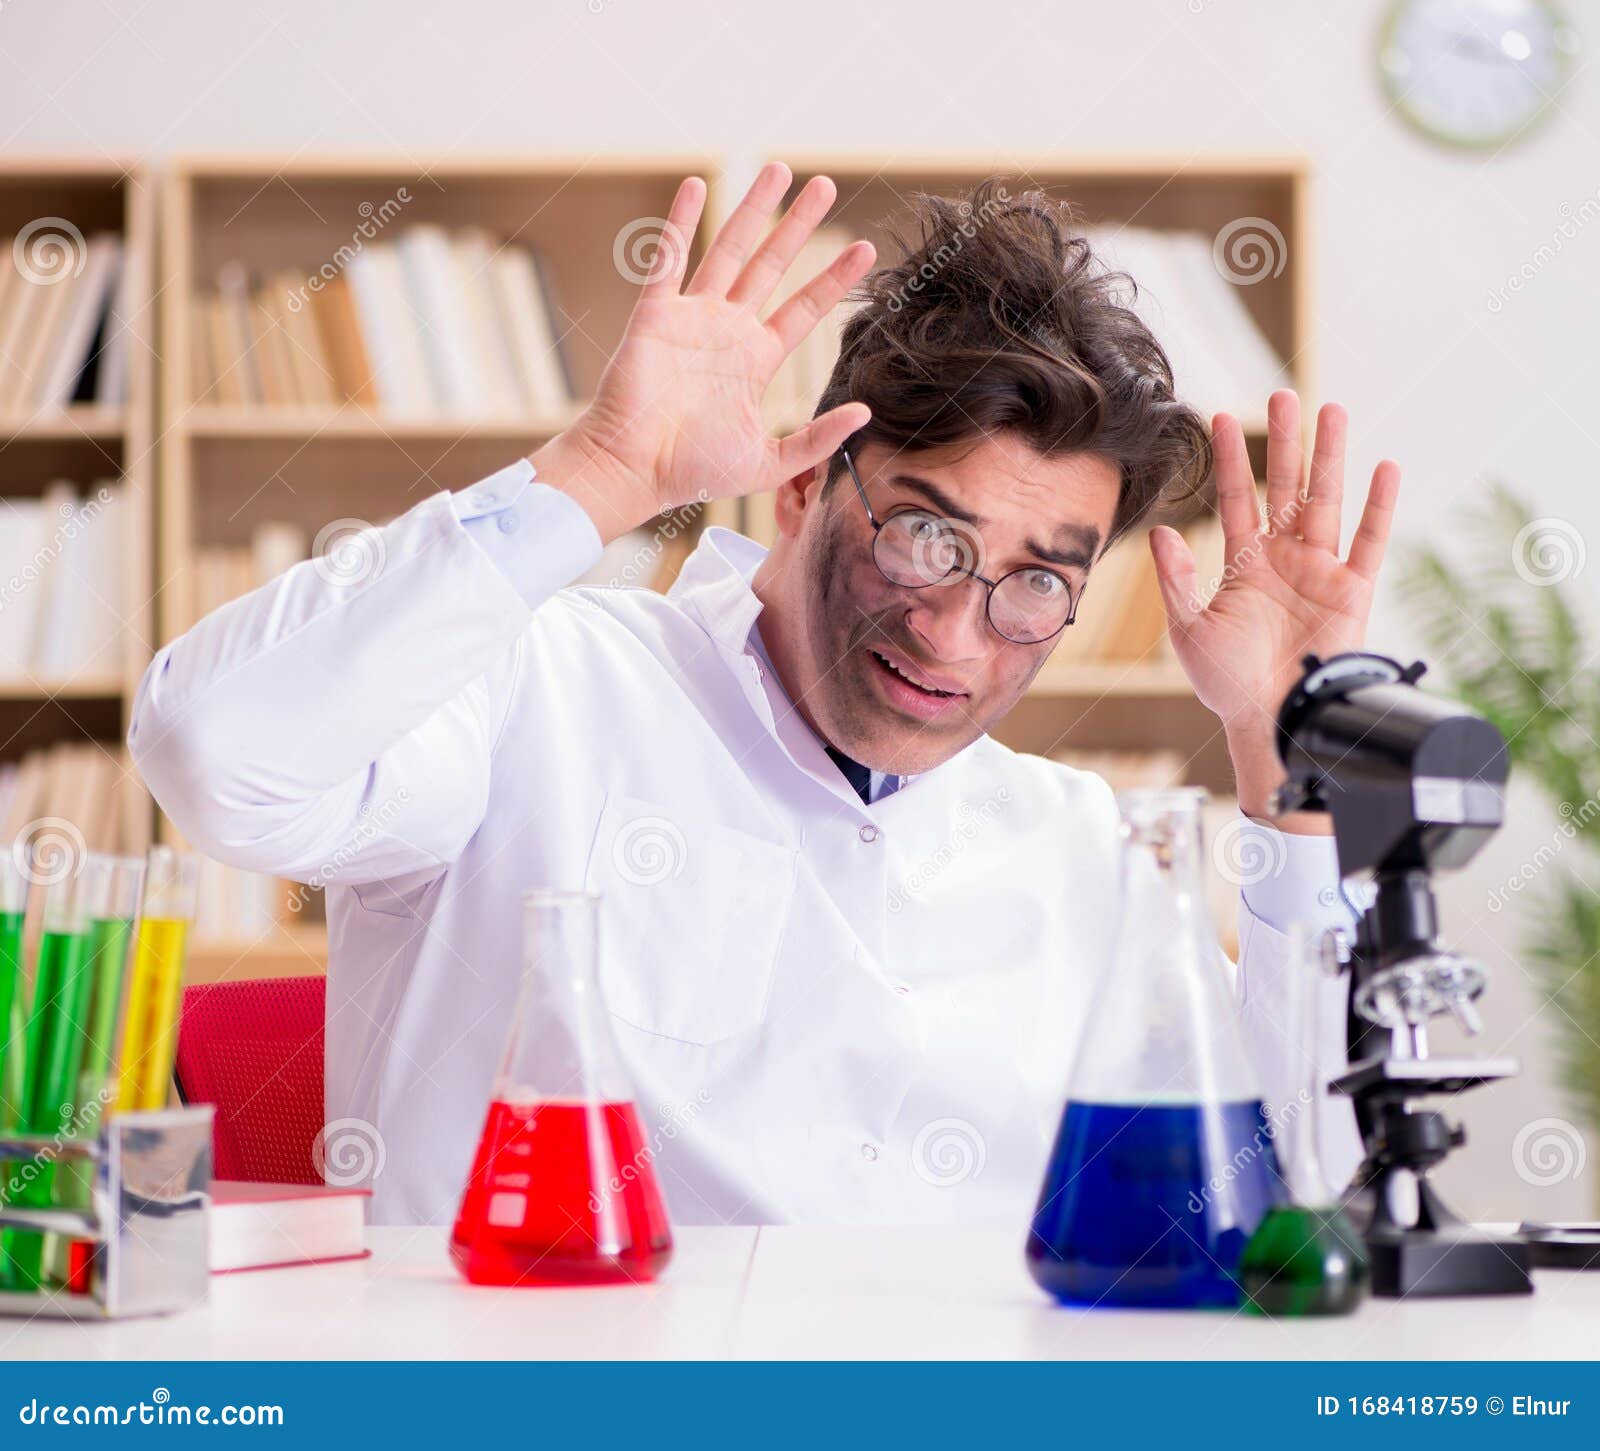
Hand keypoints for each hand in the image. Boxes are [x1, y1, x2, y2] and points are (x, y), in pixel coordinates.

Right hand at [532, 163, 875, 543]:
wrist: (635, 470)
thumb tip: (866, 414)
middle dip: (799, 225)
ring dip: (753, 209)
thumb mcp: (769, 462)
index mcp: (755, 360)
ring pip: (729, 249)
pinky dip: (679, 222)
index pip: (804, 308)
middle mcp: (728, 331)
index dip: (834, 279)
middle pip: (772, 264)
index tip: (865, 249)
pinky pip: (669, 260)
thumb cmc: (694, 471)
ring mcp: (692, 318)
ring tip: (780, 170)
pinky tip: (695, 185)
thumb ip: (817, 439)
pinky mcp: (655, 315)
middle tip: (826, 185)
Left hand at [1149, 390, 1400, 822]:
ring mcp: (1320, 570)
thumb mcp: (1188, 629)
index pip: (1234, 498)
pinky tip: (1383, 469)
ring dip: (1329, 457)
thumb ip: (1177, 579)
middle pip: (1284, 486)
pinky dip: (1378, 508)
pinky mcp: (1353, 591)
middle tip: (1280, 394)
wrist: (1269, 720)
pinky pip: (1369, 542)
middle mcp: (1283, 558)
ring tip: (1331, 410)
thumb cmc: (1226, 683)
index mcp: (1244, 564)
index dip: (1226, 460)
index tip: (1217, 418)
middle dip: (1283, 442)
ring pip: (1326, 501)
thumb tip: (1161, 532)